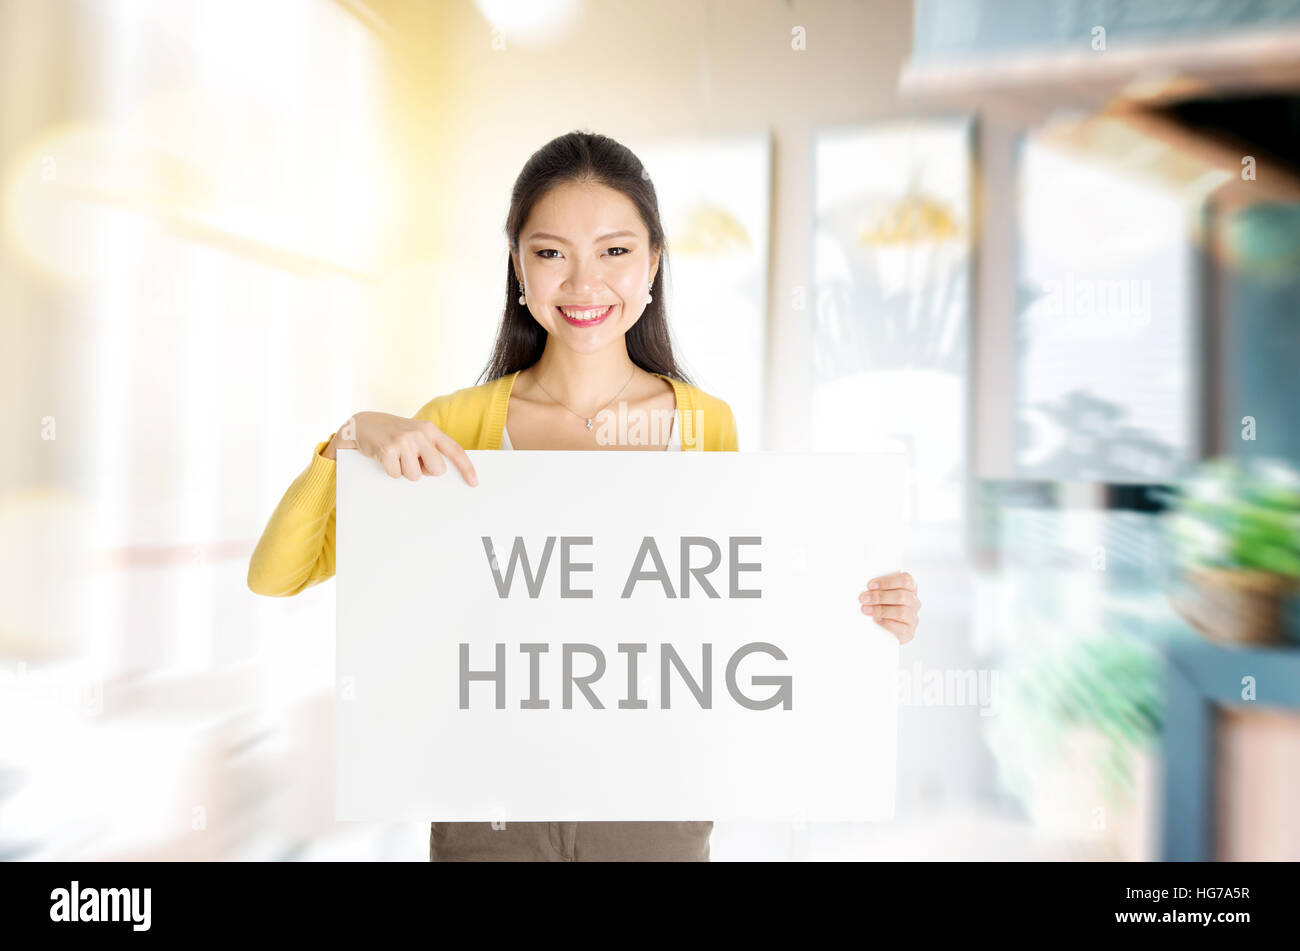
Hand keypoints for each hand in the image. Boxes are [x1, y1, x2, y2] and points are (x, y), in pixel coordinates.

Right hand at [326, 412, 478, 485]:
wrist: (363, 423)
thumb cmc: (394, 433)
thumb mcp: (416, 433)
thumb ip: (432, 448)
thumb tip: (442, 472)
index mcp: (430, 429)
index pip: (454, 450)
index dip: (466, 467)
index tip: (474, 483)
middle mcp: (419, 433)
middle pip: (437, 470)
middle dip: (426, 471)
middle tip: (413, 461)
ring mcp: (403, 441)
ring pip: (415, 476)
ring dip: (405, 471)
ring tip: (397, 457)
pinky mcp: (387, 450)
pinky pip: (397, 475)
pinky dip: (391, 471)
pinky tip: (386, 458)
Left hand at [858, 570, 919, 643]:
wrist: (883, 632)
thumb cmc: (881, 607)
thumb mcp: (880, 594)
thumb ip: (877, 588)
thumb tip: (865, 588)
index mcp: (909, 588)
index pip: (905, 580)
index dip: (887, 582)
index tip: (870, 585)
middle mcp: (914, 602)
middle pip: (902, 596)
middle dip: (880, 596)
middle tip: (864, 598)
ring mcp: (913, 618)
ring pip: (901, 611)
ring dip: (881, 610)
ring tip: (866, 610)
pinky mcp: (909, 632)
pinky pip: (901, 628)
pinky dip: (887, 623)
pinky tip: (876, 620)